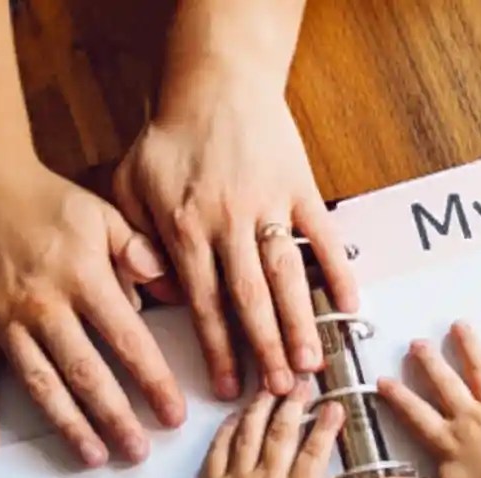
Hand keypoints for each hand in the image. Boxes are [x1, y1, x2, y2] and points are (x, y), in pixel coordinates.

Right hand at [0, 158, 184, 464]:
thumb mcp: (105, 216)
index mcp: (84, 278)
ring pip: (38, 382)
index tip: (175, 415)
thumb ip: (142, 254)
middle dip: (115, 417)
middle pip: (85, 373)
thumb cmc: (50, 201)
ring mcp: (1, 317)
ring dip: (66, 424)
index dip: (153, 382)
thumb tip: (178, 290)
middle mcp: (42, 304)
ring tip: (92, 457)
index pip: (128, 340)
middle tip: (138, 453)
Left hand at [114, 64, 357, 400]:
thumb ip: (134, 243)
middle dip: (265, 349)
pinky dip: (338, 271)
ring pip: (288, 274)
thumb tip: (158, 296)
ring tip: (314, 363)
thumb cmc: (170, 140)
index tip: (230, 388)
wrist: (215, 84)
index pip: (203, 302)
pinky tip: (350, 305)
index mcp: (184, 228)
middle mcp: (228, 222)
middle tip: (282, 391)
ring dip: (302, 321)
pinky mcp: (301, 189)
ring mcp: (269, 205)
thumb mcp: (130, 186)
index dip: (219, 350)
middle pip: (250, 298)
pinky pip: (323, 236)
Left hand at [174, 390, 370, 477]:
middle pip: (281, 434)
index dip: (325, 427)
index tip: (335, 405)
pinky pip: (219, 450)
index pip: (314, 454)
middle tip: (303, 382)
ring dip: (262, 407)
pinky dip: (228, 428)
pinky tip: (235, 415)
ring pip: (249, 434)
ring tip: (271, 386)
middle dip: (294, 405)